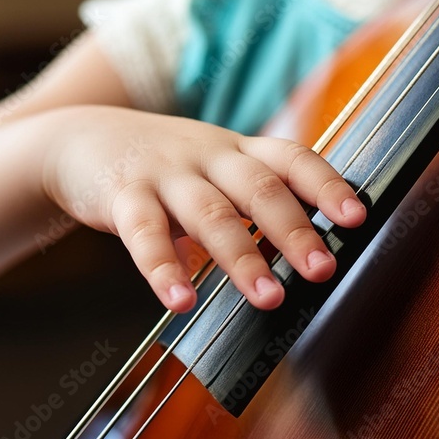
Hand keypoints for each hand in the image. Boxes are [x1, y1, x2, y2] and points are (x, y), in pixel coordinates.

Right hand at [41, 106, 366, 311]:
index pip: (292, 159)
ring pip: (210, 213)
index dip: (326, 185)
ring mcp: (166, 173)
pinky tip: (180, 301)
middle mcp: (209, 156)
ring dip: (242, 257)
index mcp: (239, 150)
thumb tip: (307, 254)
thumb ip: (255, 199)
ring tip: (268, 298)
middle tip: (322, 270)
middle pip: (259, 189)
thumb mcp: (216, 167)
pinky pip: (144, 233)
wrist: (81, 138)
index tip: (356, 216)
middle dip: (294, 230)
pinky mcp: (122, 195)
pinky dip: (163, 269)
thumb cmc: (166, 165)